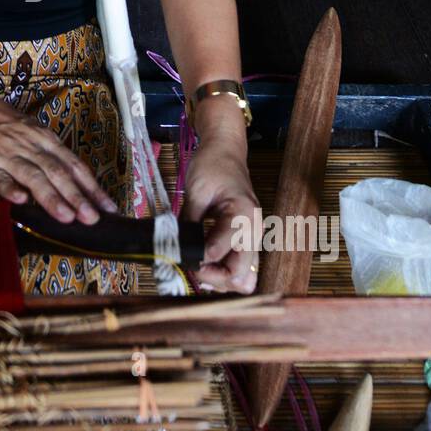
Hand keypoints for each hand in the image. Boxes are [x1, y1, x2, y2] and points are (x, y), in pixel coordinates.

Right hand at [0, 91, 119, 223]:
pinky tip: (20, 200)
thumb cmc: (2, 126)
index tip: (108, 208)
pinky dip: (10, 188)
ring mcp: (7, 155)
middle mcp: (30, 147)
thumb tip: (75, 187)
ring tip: (66, 217)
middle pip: (58, 173)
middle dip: (77, 197)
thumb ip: (50, 158)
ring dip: (51, 197)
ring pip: (33, 176)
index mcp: (45, 140)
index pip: (74, 166)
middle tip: (92, 219)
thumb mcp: (32, 134)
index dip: (92, 188)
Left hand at [180, 134, 261, 293]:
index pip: (222, 254)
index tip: (180, 257)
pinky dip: (223, 272)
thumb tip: (176, 250)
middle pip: (241, 277)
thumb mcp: (196, 192)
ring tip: (196, 266)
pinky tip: (204, 263)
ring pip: (244, 278)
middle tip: (190, 267)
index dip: (199, 262)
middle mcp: (254, 231)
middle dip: (214, 278)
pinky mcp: (247, 240)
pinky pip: (240, 267)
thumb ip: (189, 223)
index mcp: (243, 216)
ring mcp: (253, 237)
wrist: (226, 151)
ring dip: (220, 279)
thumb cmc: (212, 165)